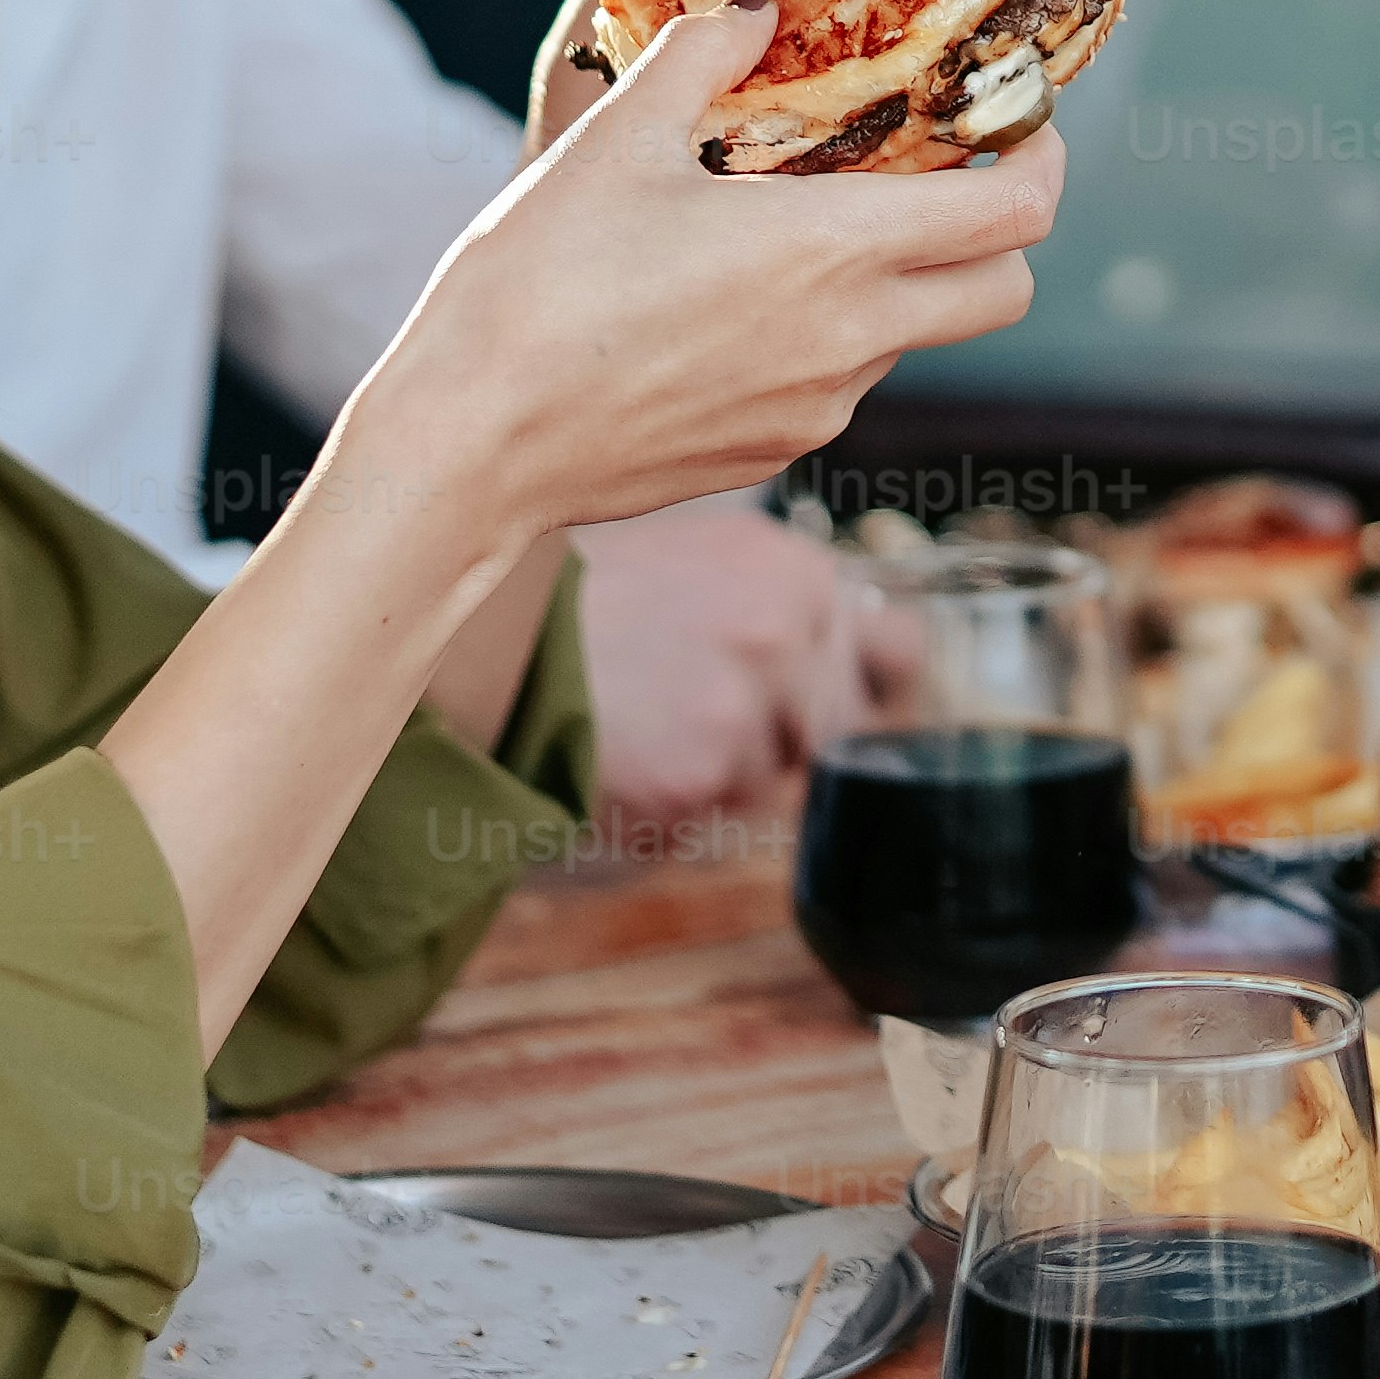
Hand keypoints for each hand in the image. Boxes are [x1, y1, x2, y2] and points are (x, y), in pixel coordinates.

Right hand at [365, 0, 1061, 547]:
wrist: (467, 445)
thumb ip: (702, 55)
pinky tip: (734, 303)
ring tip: (807, 227)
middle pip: (1003, 292)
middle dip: (997, 232)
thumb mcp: (613, 139)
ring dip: (899, 282)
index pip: (1016, 215)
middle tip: (939, 175)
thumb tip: (755, 5)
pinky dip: (826, 337)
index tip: (1019, 126)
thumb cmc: (533, 284)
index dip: (1041, 164)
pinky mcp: (769, 456)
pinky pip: (837, 387)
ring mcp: (816, 410)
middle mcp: (850, 339)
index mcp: (835, 249)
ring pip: (915, 338)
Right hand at [563, 494, 866, 834]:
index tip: (836, 697)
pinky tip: (613, 756)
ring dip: (714, 774)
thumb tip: (853, 647)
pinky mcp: (698, 781)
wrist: (482, 640)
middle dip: (782, 738)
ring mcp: (747, 713)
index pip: (897, 651)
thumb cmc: (579, 597)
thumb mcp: (698, 560)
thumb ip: (781, 605)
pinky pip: (703, 818)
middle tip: (700, 716)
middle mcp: (788, 636)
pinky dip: (661, 806)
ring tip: (636, 723)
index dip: (862, 683)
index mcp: (795, 573)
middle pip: (834, 730)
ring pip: (765, 780)